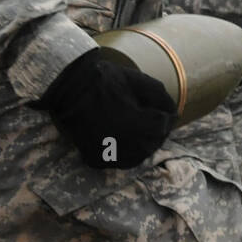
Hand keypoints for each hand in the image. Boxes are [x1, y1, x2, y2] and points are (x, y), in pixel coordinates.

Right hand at [35, 49, 176, 168]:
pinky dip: (129, 155)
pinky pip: (118, 162)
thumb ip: (159, 95)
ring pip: (137, 157)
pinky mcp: (94, 157)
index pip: (160, 126)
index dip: (169, 118)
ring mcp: (105, 152)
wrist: (68, 88)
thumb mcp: (136, 79)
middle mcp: (119, 141)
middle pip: (151, 144)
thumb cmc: (104, 80)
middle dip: (160, 134)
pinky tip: (132, 144)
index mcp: (130, 120)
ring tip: (149, 134)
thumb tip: (173, 111)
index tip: (171, 113)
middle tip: (162, 124)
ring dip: (147, 146)